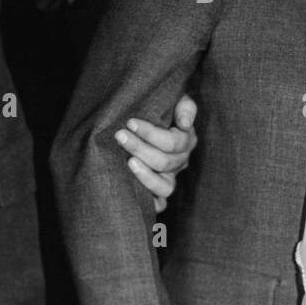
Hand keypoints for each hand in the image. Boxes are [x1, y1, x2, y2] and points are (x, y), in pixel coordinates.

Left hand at [118, 95, 197, 213]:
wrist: (142, 121)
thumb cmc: (159, 109)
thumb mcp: (175, 100)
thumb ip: (184, 106)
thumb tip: (184, 123)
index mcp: (186, 140)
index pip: (172, 142)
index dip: (151, 133)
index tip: (130, 122)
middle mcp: (180, 161)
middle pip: (165, 162)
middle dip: (140, 148)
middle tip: (119, 136)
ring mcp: (170, 179)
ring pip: (165, 187)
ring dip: (145, 175)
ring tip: (128, 162)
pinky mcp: (159, 193)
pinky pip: (159, 204)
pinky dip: (149, 202)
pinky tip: (133, 191)